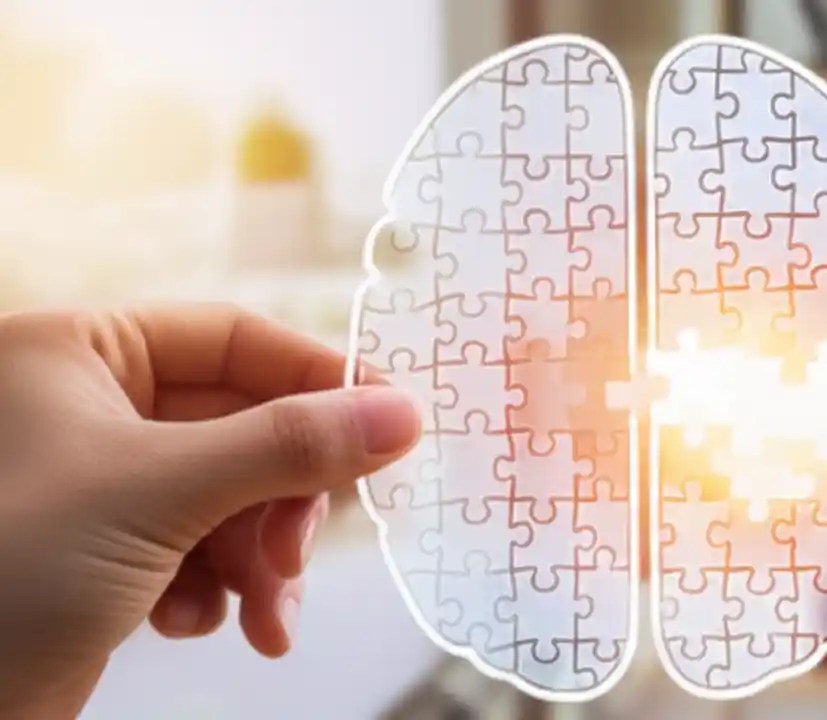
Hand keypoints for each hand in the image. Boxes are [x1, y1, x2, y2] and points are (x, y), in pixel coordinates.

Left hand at [0, 306, 419, 717]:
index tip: (391, 422)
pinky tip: (197, 625)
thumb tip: (403, 413)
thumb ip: (287, 446)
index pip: (234, 338)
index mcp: (79, 353)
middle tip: (297, 554)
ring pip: (234, 495)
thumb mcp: (158, 495)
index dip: (318, 378)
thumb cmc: (5, 573)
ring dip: (261, 559)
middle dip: (280, 502)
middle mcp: (90, 405)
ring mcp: (102, 480)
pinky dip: (220, 589)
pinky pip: (202, 545)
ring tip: (266, 616)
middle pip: (245, 426)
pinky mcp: (108, 548)